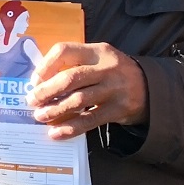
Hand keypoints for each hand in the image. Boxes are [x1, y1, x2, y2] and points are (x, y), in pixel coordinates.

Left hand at [28, 42, 146, 139]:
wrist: (151, 88)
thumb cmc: (113, 73)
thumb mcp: (99, 60)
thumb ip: (75, 65)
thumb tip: (39, 83)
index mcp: (97, 52)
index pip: (65, 51)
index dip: (45, 66)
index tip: (34, 80)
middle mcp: (107, 68)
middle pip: (70, 78)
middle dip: (46, 91)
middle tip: (32, 101)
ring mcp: (114, 89)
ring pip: (79, 100)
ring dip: (55, 110)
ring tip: (40, 116)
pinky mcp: (119, 109)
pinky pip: (90, 120)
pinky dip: (70, 128)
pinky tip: (56, 133)